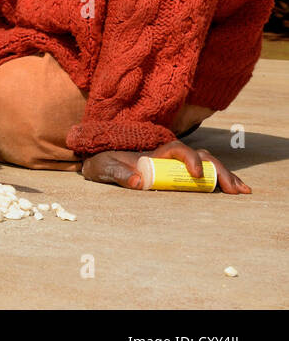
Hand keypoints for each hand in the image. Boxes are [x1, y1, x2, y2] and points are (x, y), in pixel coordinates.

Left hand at [81, 140, 250, 193]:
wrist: (99, 164)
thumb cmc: (101, 163)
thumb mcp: (104, 168)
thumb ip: (118, 173)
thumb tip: (139, 183)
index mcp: (153, 152)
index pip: (177, 149)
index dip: (190, 160)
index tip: (196, 176)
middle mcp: (168, 157)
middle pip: (200, 157)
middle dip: (218, 170)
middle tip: (234, 189)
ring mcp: (175, 166)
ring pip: (206, 165)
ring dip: (224, 176)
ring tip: (241, 191)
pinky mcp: (177, 177)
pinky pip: (203, 177)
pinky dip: (219, 182)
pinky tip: (234, 191)